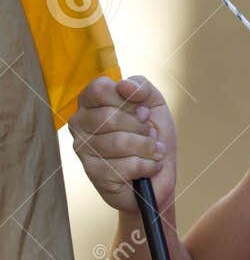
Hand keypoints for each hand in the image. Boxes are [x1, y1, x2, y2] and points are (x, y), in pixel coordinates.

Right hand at [68, 74, 176, 214]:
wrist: (158, 174)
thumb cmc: (151, 136)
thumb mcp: (154, 104)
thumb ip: (141, 87)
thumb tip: (124, 85)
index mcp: (90, 101)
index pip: (100, 88)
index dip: (129, 100)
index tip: (143, 112)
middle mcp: (79, 123)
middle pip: (111, 116)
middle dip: (142, 128)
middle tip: (151, 135)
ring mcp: (83, 148)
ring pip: (120, 142)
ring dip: (147, 148)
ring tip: (154, 151)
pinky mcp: (93, 172)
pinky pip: (125, 166)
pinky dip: (147, 166)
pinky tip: (149, 167)